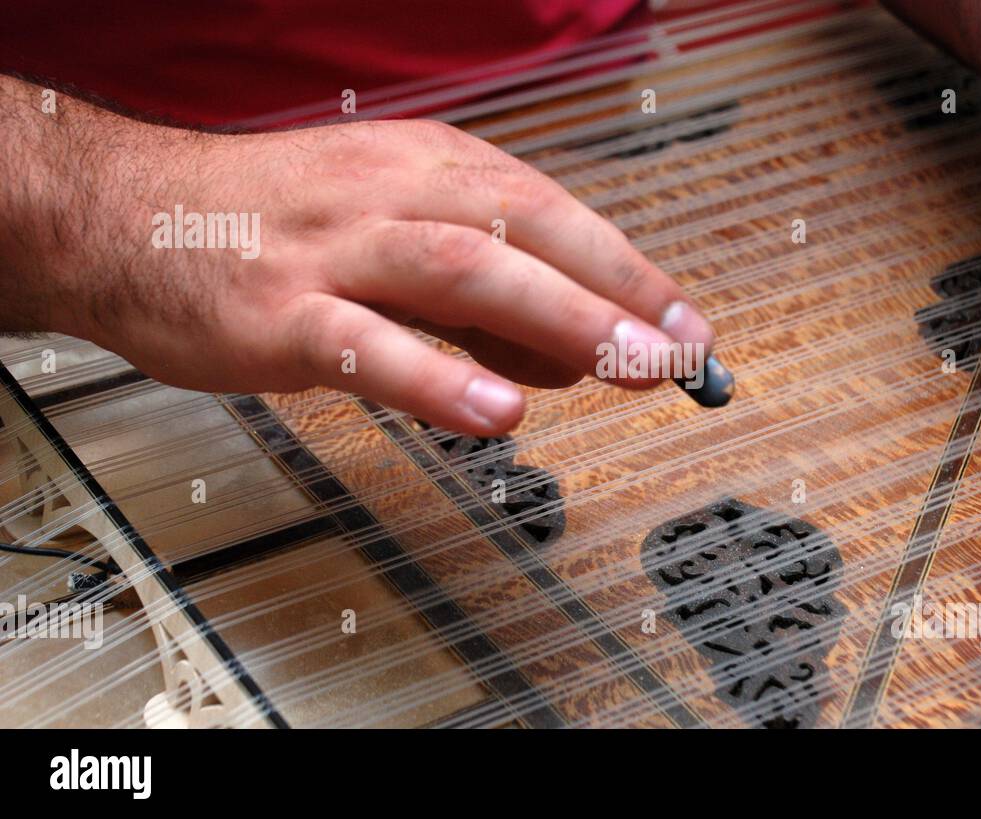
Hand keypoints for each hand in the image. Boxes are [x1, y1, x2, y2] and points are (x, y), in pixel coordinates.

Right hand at [2, 80, 713, 435]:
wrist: (128, 216)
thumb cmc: (274, 223)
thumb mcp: (393, 230)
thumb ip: (485, 297)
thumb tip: (573, 356)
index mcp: (429, 169)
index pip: (554, 211)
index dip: (629, 270)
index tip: (687, 325)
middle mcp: (390, 195)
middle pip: (524, 228)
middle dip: (613, 291)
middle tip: (678, 351)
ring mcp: (334, 251)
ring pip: (461, 269)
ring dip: (555, 319)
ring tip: (625, 367)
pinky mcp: (279, 313)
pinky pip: (367, 344)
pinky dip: (437, 375)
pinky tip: (494, 408)